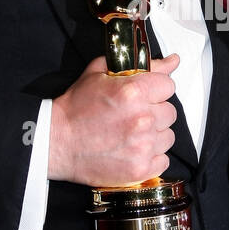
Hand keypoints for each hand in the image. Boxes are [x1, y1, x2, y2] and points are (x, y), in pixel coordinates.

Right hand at [49, 53, 178, 185]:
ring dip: (154, 135)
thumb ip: (140, 64)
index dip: (156, 90)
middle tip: (133, 116)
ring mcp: (142, 145)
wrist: (56, 141)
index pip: (168, 86)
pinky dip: (151, 157)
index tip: (146, 96)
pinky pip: (163, 160)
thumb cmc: (75, 108)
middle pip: (170, 112)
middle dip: (154, 112)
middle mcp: (142, 118)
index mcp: (134, 91)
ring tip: (132, 135)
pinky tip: (134, 151)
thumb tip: (172, 61)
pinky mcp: (140, 169)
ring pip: (168, 136)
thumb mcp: (101, 74)